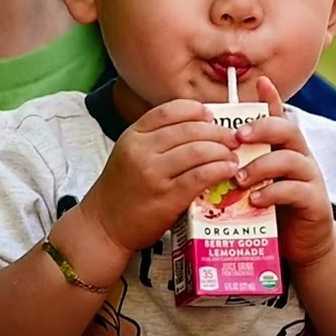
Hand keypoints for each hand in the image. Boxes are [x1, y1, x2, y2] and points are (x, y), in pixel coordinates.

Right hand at [79, 98, 239, 252]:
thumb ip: (158, 138)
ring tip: (232, 156)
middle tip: (232, 138)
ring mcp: (154, 173)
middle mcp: (142, 150)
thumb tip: (200, 127)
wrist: (103, 226)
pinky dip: (219, 169)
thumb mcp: (131, 153)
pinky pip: (201, 176)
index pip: (171, 110)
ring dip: (222, 151)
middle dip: (218, 132)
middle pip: (190, 129)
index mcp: (134, 135)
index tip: (211, 117)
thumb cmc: (122, 190)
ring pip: (199, 150)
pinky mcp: (166, 197)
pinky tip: (228, 170)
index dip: (196, 110)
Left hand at [233, 77, 335, 267]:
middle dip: (262, 128)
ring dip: (262, 165)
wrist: (301, 246)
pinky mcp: (314, 202)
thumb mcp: (253, 184)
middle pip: (287, 130)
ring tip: (238, 178)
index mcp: (282, 149)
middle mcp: (299, 158)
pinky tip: (255, 200)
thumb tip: (203, 154)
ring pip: (291, 159)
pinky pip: (296, 191)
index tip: (260, 82)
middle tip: (238, 136)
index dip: (271, 98)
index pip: (278, 117)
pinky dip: (274, 192)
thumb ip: (238, 166)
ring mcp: (309, 179)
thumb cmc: (270, 211)